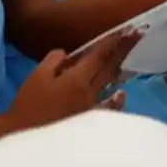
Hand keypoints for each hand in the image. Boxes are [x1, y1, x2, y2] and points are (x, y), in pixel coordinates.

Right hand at [8, 26, 142, 128]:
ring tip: (131, 57)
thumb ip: (53, 61)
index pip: (99, 56)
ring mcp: (94, 108)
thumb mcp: (36, 77)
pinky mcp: (92, 123)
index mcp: (77, 79)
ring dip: (122, 70)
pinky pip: (110, 109)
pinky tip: (121, 94)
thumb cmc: (29, 106)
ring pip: (112, 86)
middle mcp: (90, 92)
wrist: (28, 138)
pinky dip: (117, 100)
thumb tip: (67, 54)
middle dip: (124, 50)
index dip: (112, 41)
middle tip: (138, 35)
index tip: (126, 29)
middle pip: (110, 67)